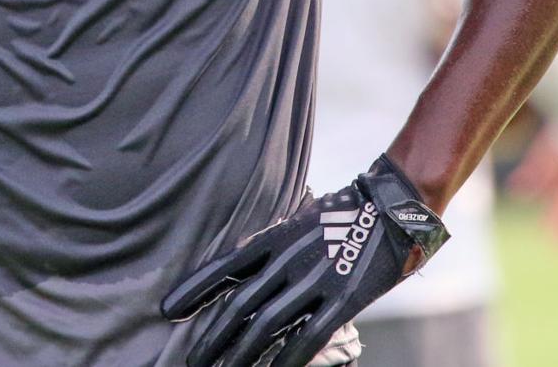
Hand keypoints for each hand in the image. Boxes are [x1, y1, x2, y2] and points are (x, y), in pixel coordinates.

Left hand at [162, 154, 447, 366]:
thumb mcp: (299, 220)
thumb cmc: (343, 213)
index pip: (225, 267)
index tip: (167, 308)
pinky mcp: (342, 301)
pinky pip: (306, 337)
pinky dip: (284, 360)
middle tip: (191, 359)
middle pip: (240, 305)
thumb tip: (246, 268)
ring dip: (239, 355)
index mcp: (275, 238)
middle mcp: (287, 260)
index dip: (195, 289)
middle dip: (212, 336)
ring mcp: (314, 281)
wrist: (390, 206)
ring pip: (265, 326)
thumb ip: (275, 245)